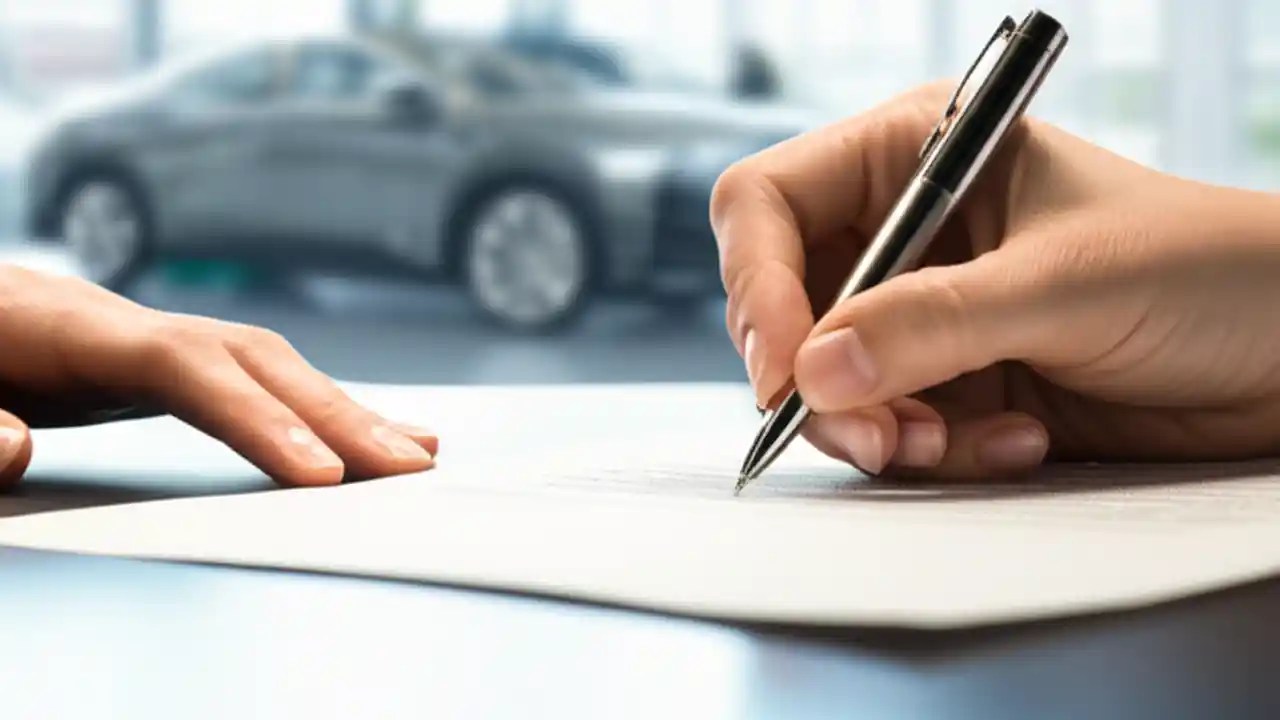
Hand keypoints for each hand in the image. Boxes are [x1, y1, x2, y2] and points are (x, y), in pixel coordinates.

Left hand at [0, 265, 436, 486]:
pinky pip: (253, 379)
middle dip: (335, 413)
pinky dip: (310, 406)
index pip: (185, 365)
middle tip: (407, 467)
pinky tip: (354, 429)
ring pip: (267, 364)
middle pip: (253, 358)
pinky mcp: (156, 361)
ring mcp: (147, 338)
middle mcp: (125, 323)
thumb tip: (21, 451)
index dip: (257, 416)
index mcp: (67, 327)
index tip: (318, 474)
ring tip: (413, 451)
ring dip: (343, 409)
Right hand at [712, 82, 1279, 478]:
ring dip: (883, 429)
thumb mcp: (1065, 285)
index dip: (759, 286)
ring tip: (962, 443)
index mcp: (918, 157)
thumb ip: (932, 324)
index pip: (770, 205)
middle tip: (878, 435)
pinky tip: (1018, 441)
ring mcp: (923, 315)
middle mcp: (906, 234)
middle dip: (821, 382)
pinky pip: (889, 431)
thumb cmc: (1208, 271)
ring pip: (828, 384)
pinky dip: (938, 455)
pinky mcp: (949, 385)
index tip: (786, 372)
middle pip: (784, 307)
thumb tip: (813, 370)